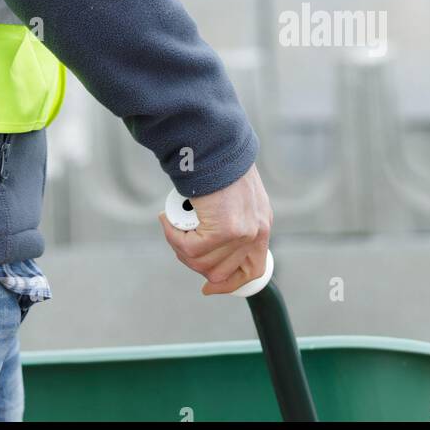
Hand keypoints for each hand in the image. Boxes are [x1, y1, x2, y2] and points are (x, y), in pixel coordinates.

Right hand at [158, 162, 272, 295]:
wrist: (215, 142)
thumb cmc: (217, 161)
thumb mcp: (234, 193)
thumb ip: (229, 217)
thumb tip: (206, 239)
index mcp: (261, 224)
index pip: (251, 270)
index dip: (228, 284)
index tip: (207, 286)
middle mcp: (256, 232)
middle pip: (220, 271)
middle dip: (193, 261)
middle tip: (178, 240)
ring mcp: (242, 233)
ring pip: (202, 263)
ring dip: (179, 247)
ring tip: (171, 224)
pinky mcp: (224, 230)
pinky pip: (190, 248)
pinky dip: (174, 236)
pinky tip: (168, 219)